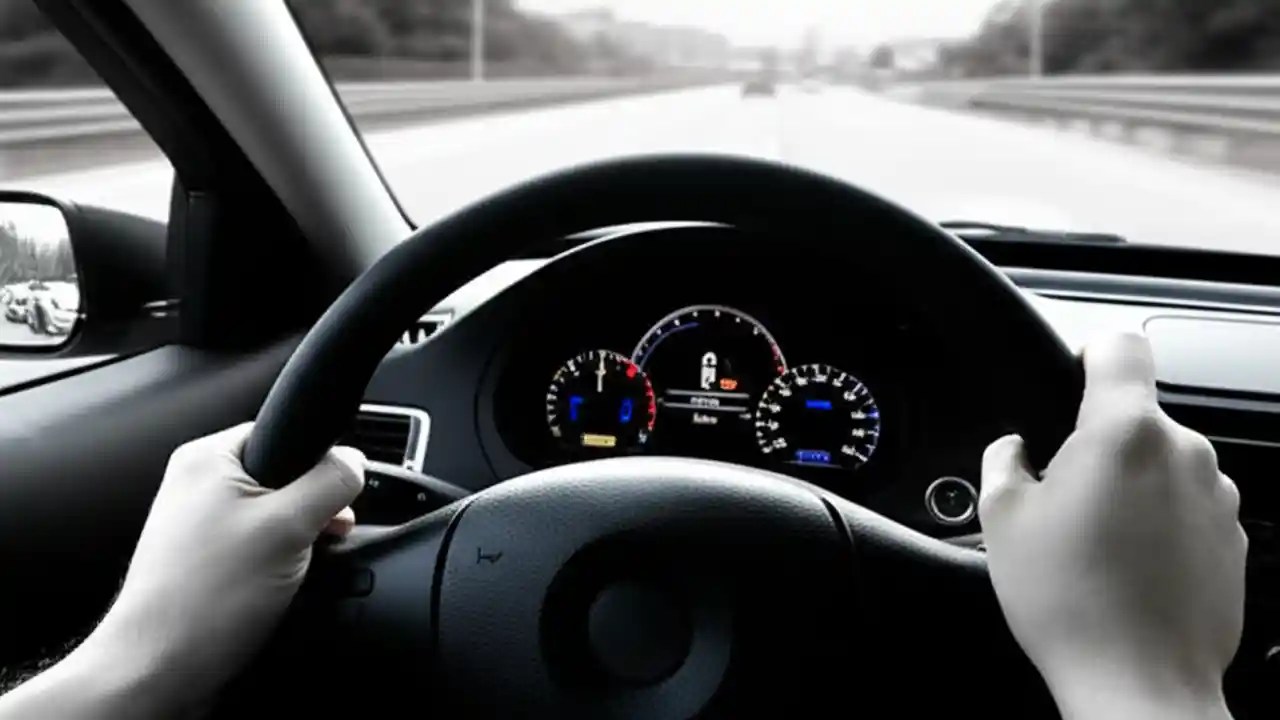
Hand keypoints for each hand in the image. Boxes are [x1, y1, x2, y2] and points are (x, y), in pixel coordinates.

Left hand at [84, 424, 364, 715]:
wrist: (159, 670)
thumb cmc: (204, 600)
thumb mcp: (287, 527)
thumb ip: (330, 483)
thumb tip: (355, 461)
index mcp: (207, 457)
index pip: (287, 431)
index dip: (321, 463)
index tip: (334, 496)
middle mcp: (197, 485)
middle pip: (285, 475)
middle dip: (314, 508)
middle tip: (318, 536)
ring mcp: (198, 525)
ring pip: (275, 515)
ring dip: (299, 539)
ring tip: (292, 568)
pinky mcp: (204, 561)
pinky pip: (259, 545)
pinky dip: (278, 562)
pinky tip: (276, 586)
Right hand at [980, 334, 1244, 719]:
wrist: (1139, 684)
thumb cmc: (1070, 602)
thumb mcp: (1003, 519)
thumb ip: (1004, 460)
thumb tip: (1015, 448)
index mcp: (1123, 432)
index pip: (1119, 344)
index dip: (1090, 353)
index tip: (1073, 379)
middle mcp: (1184, 452)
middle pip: (1138, 416)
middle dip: (1100, 444)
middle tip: (1064, 499)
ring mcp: (1219, 497)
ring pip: (1164, 464)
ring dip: (1133, 487)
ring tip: (1097, 544)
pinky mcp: (1235, 539)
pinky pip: (1189, 508)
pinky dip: (1161, 525)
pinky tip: (1130, 569)